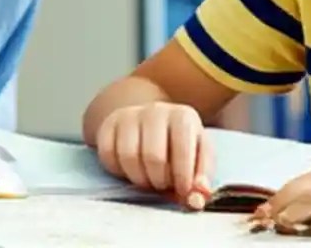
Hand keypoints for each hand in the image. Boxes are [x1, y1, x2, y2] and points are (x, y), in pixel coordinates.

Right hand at [94, 102, 213, 207]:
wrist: (150, 122)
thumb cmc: (178, 144)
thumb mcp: (199, 156)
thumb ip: (202, 179)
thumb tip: (197, 198)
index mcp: (182, 117)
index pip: (182, 148)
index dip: (182, 176)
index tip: (182, 191)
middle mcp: (155, 111)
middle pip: (153, 156)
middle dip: (159, 181)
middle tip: (163, 185)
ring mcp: (129, 116)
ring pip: (128, 156)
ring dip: (139, 179)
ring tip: (148, 180)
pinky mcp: (108, 125)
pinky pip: (108, 154)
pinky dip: (118, 171)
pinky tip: (130, 170)